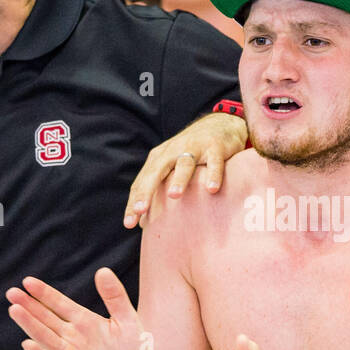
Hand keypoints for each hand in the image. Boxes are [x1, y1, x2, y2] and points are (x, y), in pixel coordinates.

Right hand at [6, 268, 149, 349]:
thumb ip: (115, 297)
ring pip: (46, 338)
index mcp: (85, 322)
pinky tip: (28, 344)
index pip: (60, 304)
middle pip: (47, 319)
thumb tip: (102, 270)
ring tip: (14, 310)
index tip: (28, 281)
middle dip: (29, 306)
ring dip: (30, 325)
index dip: (45, 294)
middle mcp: (73, 338)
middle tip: (11, 292)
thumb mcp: (128, 321)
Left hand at [124, 112, 247, 227]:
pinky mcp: (215, 148)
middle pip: (156, 171)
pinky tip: (211, 189)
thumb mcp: (172, 168)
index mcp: (159, 158)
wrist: (221, 124)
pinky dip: (213, 174)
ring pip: (184, 164)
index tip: (129, 224)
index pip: (142, 182)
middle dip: (147, 191)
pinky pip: (214, 162)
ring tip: (173, 196)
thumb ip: (158, 191)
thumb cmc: (192, 153)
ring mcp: (195, 148)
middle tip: (140, 210)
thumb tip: (143, 224)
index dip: (134, 202)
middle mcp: (173, 151)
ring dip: (179, 179)